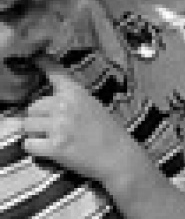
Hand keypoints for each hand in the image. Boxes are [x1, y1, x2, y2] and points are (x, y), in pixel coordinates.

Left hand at [18, 58, 141, 187]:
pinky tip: (51, 152)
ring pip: (27, 126)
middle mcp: (65, 106)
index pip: (53, 71)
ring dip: (37, 134)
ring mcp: (59, 126)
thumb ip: (72, 101)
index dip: (41, 62)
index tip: (37, 57)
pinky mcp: (55, 147)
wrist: (122, 161)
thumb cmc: (111, 137)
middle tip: (56, 130)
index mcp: (76, 93)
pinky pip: (29, 145)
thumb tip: (48, 104)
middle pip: (32, 107)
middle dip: (39, 119)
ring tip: (56, 141)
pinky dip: (36, 150)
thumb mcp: (95, 108)